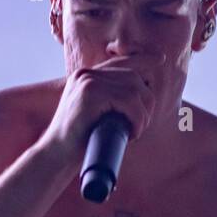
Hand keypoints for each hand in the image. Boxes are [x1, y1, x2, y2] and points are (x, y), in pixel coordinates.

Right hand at [41, 53, 163, 167]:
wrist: (55, 157)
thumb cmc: (78, 142)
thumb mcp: (95, 115)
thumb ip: (110, 102)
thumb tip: (140, 96)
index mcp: (86, 77)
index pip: (120, 61)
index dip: (143, 59)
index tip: (161, 59)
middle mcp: (86, 74)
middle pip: (133, 76)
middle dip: (146, 102)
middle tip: (140, 126)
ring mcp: (87, 82)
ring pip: (134, 89)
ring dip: (142, 115)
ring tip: (134, 132)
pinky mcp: (89, 94)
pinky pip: (128, 101)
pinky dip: (137, 119)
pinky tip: (131, 133)